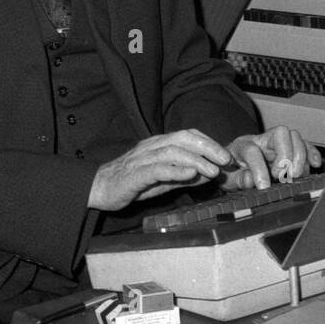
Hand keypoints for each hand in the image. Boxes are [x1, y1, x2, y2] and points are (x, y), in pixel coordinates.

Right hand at [88, 129, 232, 211]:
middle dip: (206, 146)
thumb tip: (209, 174)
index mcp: (158, 144)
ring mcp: (142, 158)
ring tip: (213, 170)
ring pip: (172, 151)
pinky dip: (176, 170)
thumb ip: (184, 176)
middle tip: (225, 159)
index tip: (225, 155)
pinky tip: (190, 174)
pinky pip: (157, 169)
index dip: (208, 141)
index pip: (187, 135)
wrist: (99, 188)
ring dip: (196, 159)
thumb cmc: (132, 183)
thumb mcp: (163, 179)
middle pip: (182, 138)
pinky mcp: (134, 174)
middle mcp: (151, 146)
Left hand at [223, 125, 320, 192]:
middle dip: (285, 156)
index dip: (259, 169)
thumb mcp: (228, 179)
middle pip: (280, 133)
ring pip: (294, 136)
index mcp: (241, 145)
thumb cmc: (231, 171)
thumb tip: (251, 180)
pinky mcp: (289, 148)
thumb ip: (238, 179)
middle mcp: (261, 139)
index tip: (264, 186)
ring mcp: (276, 142)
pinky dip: (312, 153)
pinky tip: (314, 164)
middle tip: (282, 176)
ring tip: (294, 176)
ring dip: (299, 157)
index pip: (252, 150)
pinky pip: (304, 145)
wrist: (233, 165)